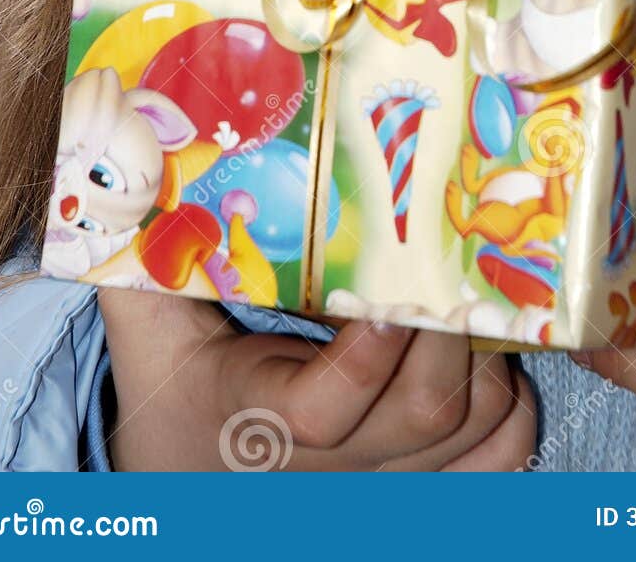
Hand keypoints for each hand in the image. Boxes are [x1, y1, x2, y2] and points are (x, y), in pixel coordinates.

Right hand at [99, 287, 536, 470]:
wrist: (192, 480)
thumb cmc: (173, 390)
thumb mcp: (144, 323)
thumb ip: (134, 248)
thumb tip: (124, 147)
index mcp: (256, 415)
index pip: (321, 412)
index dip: (366, 361)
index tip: (387, 299)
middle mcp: (330, 464)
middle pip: (420, 418)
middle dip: (448, 334)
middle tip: (453, 263)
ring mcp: (384, 482)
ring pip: (471, 435)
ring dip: (485, 359)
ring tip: (470, 293)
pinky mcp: (423, 487)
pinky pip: (499, 464)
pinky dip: (511, 411)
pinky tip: (490, 355)